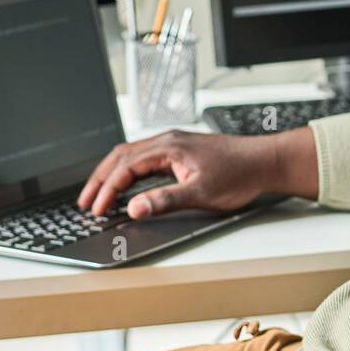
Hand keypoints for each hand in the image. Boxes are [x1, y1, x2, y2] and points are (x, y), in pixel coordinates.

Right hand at [77, 127, 317, 219]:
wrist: (264, 161)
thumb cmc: (239, 173)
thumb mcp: (201, 192)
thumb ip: (165, 200)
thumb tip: (134, 208)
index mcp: (168, 147)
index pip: (125, 167)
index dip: (107, 189)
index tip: (96, 209)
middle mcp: (167, 141)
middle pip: (121, 157)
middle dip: (100, 179)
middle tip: (84, 202)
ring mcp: (174, 145)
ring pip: (131, 156)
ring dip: (112, 174)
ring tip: (98, 195)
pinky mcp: (180, 152)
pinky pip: (144, 159)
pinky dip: (128, 172)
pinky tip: (127, 185)